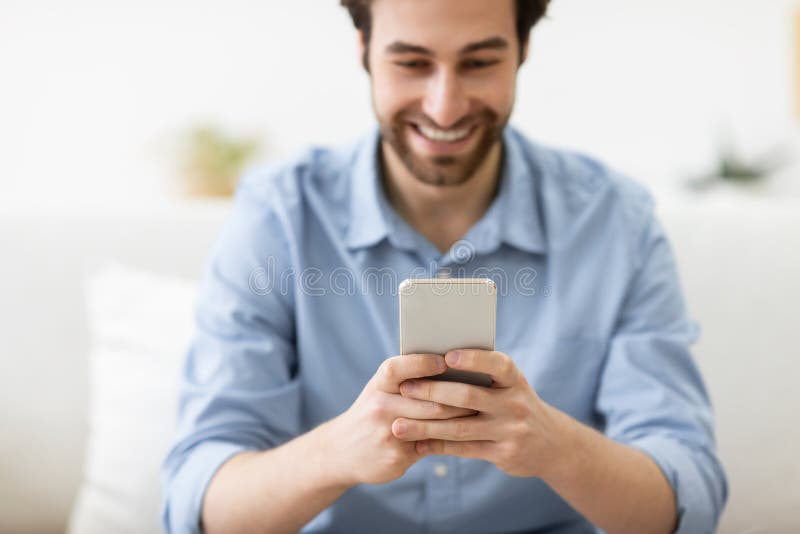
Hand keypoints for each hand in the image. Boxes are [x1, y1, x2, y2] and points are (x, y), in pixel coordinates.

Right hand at [326, 353, 476, 485]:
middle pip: (428, 399)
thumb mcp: (380, 390)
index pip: (398, 368)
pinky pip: (431, 445)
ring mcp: (388, 433)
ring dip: (461, 418)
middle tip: (483, 390)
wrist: (341, 451)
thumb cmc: (372, 412)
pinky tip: (468, 435)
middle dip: (458, 395)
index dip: (422, 363)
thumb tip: (452, 366)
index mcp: (378, 384)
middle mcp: (380, 406)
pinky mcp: (396, 456)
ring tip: (482, 411)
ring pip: (434, 423)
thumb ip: (408, 380)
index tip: (445, 361)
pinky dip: (450, 439)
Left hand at [391, 349, 563, 478]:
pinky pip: (464, 449)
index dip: (473, 359)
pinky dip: (438, 446)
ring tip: (398, 425)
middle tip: (405, 389)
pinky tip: (417, 444)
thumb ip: (482, 375)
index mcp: (514, 380)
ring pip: (460, 427)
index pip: (496, 364)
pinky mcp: (503, 454)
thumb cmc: (516, 404)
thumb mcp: (510, 385)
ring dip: (426, 426)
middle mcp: (514, 404)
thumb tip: (436, 360)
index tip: (446, 355)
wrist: (551, 444)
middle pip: (468, 396)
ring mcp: (510, 431)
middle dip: (432, 392)